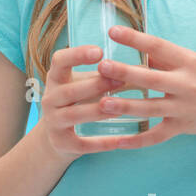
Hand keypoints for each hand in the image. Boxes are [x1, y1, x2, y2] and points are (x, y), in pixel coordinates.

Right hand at [38, 44, 129, 162]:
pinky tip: (119, 142)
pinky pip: (82, 143)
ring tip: (121, 107)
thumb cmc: (78, 101)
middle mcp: (49, 98)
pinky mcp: (61, 143)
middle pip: (69, 90)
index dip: (77, 55)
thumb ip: (109, 76)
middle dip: (95, 85)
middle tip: (120, 80)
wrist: (57, 136)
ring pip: (75, 115)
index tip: (100, 51)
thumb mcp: (87, 84)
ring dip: (98, 111)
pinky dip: (101, 143)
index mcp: (55, 78)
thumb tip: (145, 67)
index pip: (59, 60)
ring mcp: (53, 121)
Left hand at [93, 25, 195, 148]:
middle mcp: (187, 85)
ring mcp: (184, 108)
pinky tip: (118, 143)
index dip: (135, 39)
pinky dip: (138, 141)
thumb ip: (167, 57)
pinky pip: (157, 136)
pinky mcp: (182, 127)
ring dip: (125, 107)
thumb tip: (139, 48)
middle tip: (101, 67)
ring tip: (102, 104)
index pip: (159, 47)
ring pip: (151, 108)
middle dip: (126, 73)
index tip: (113, 32)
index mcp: (190, 62)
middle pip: (152, 79)